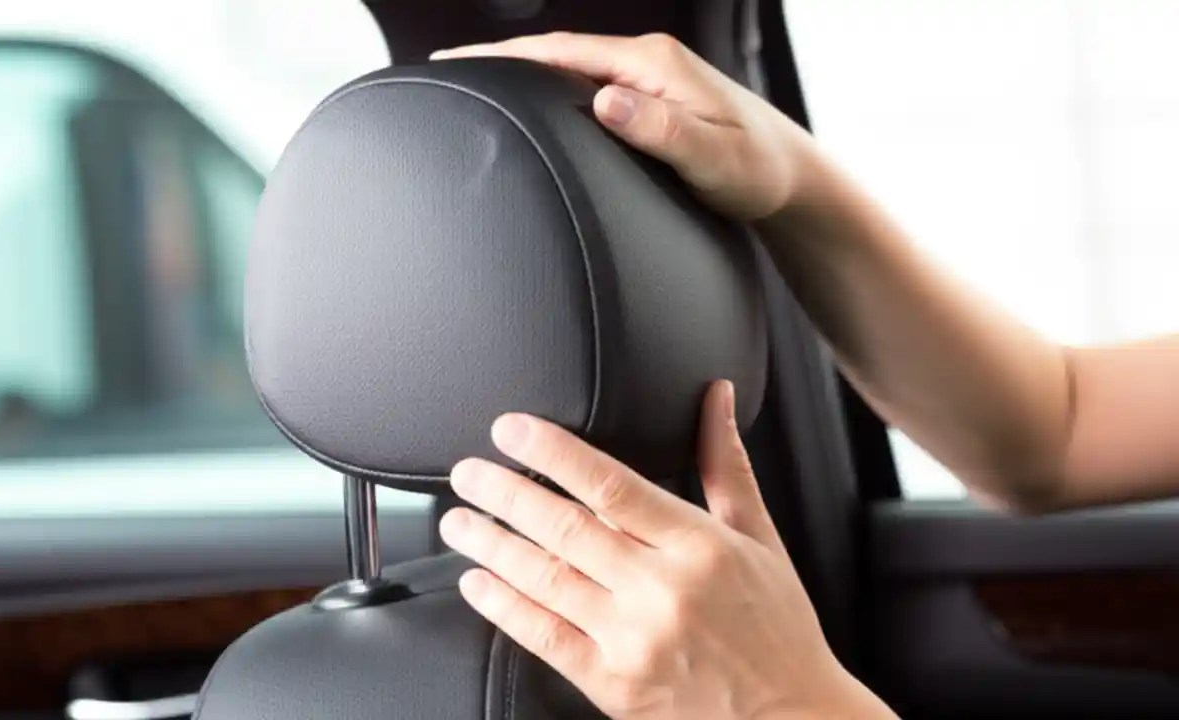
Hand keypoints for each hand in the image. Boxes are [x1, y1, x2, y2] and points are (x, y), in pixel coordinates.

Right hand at [432, 32, 816, 222]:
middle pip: (556, 54)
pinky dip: (551, 92)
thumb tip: (606, 102)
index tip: (456, 63)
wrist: (792, 178)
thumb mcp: (713, 157)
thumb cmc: (758, 172)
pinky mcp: (651, 99)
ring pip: (569, 70)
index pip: (562, 52)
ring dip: (522, 76)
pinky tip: (533, 109)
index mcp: (653, 65)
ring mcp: (648, 79)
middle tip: (445, 76)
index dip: (505, 58)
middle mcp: (647, 62)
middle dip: (499, 63)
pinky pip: (586, 88)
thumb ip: (662, 130)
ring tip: (474, 90)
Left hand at [439, 381, 896, 718]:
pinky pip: (544, 637)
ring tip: (458, 521)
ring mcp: (634, 641)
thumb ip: (724, 464)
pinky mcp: (613, 684)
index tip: (510, 430)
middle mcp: (663, 590)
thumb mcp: (760, 537)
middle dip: (505, 494)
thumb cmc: (777, 626)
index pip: (611, 484)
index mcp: (699, 546)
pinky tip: (476, 584)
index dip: (552, 452)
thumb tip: (715, 395)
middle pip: (565, 528)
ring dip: (492, 546)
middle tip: (467, 472)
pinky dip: (504, 608)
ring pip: (545, 580)